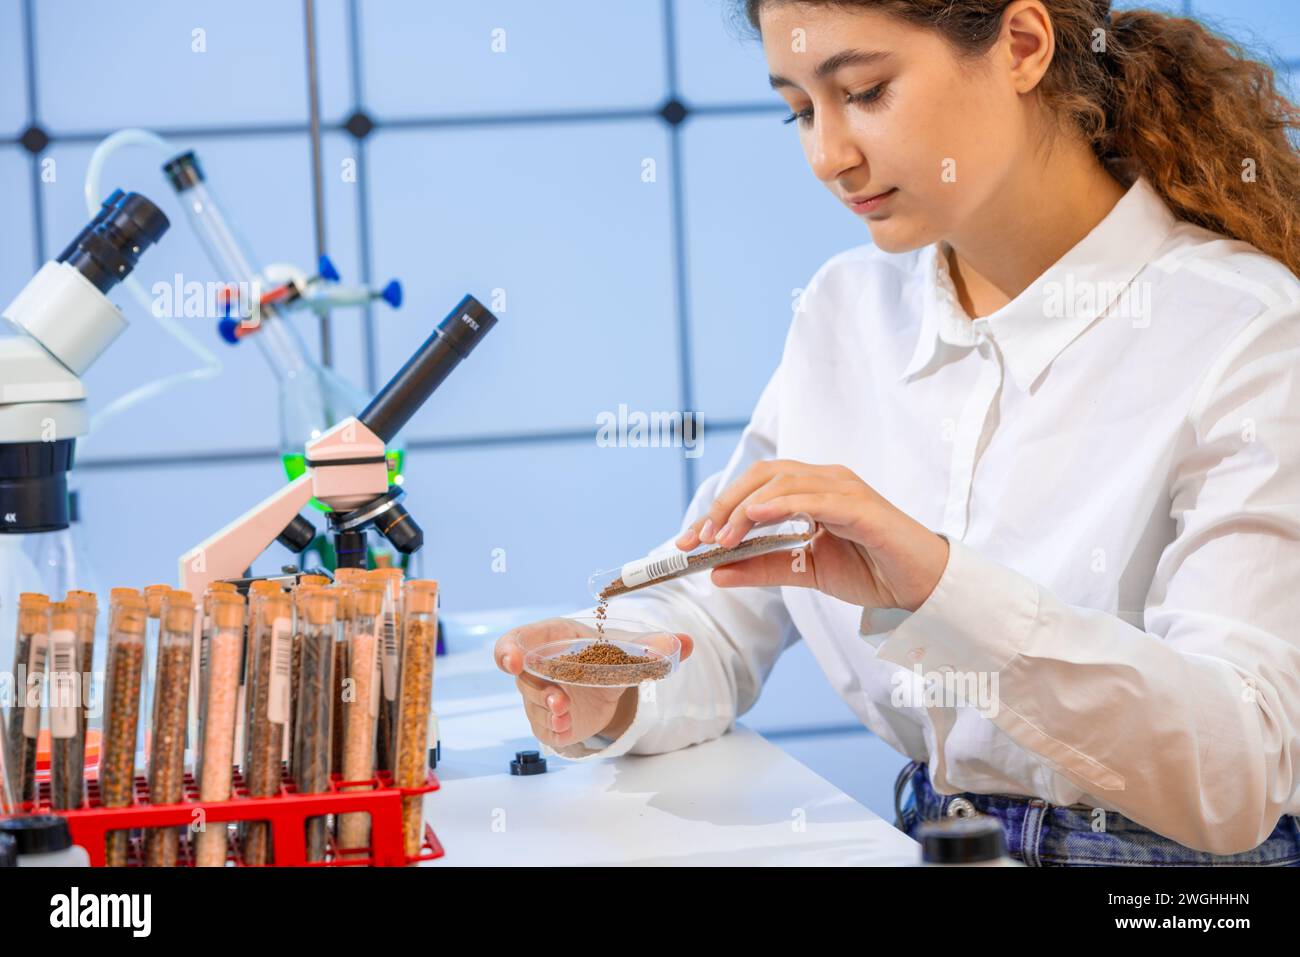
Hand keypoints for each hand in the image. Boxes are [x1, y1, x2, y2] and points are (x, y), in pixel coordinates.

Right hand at [495, 617, 694, 748]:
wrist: (606, 678)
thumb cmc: (605, 652)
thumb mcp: (629, 648)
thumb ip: (652, 646)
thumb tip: (685, 643)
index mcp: (551, 638)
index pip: (517, 640)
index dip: (508, 649)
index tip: (511, 660)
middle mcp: (537, 666)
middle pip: (525, 677)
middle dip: (538, 690)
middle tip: (560, 700)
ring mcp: (538, 695)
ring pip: (536, 705)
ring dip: (550, 711)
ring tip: (568, 713)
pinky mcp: (546, 721)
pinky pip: (544, 727)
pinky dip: (555, 728)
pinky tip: (569, 725)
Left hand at [675, 460, 948, 612]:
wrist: (920, 587)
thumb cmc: (870, 571)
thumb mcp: (804, 572)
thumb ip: (762, 568)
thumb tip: (715, 572)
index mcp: (811, 491)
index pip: (755, 487)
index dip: (718, 508)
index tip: (688, 541)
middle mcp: (826, 481)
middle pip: (762, 476)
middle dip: (724, 505)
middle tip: (700, 539)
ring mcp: (844, 489)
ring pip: (783, 483)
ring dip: (745, 509)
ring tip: (722, 538)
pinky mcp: (861, 507)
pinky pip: (815, 498)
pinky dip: (782, 504)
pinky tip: (757, 517)